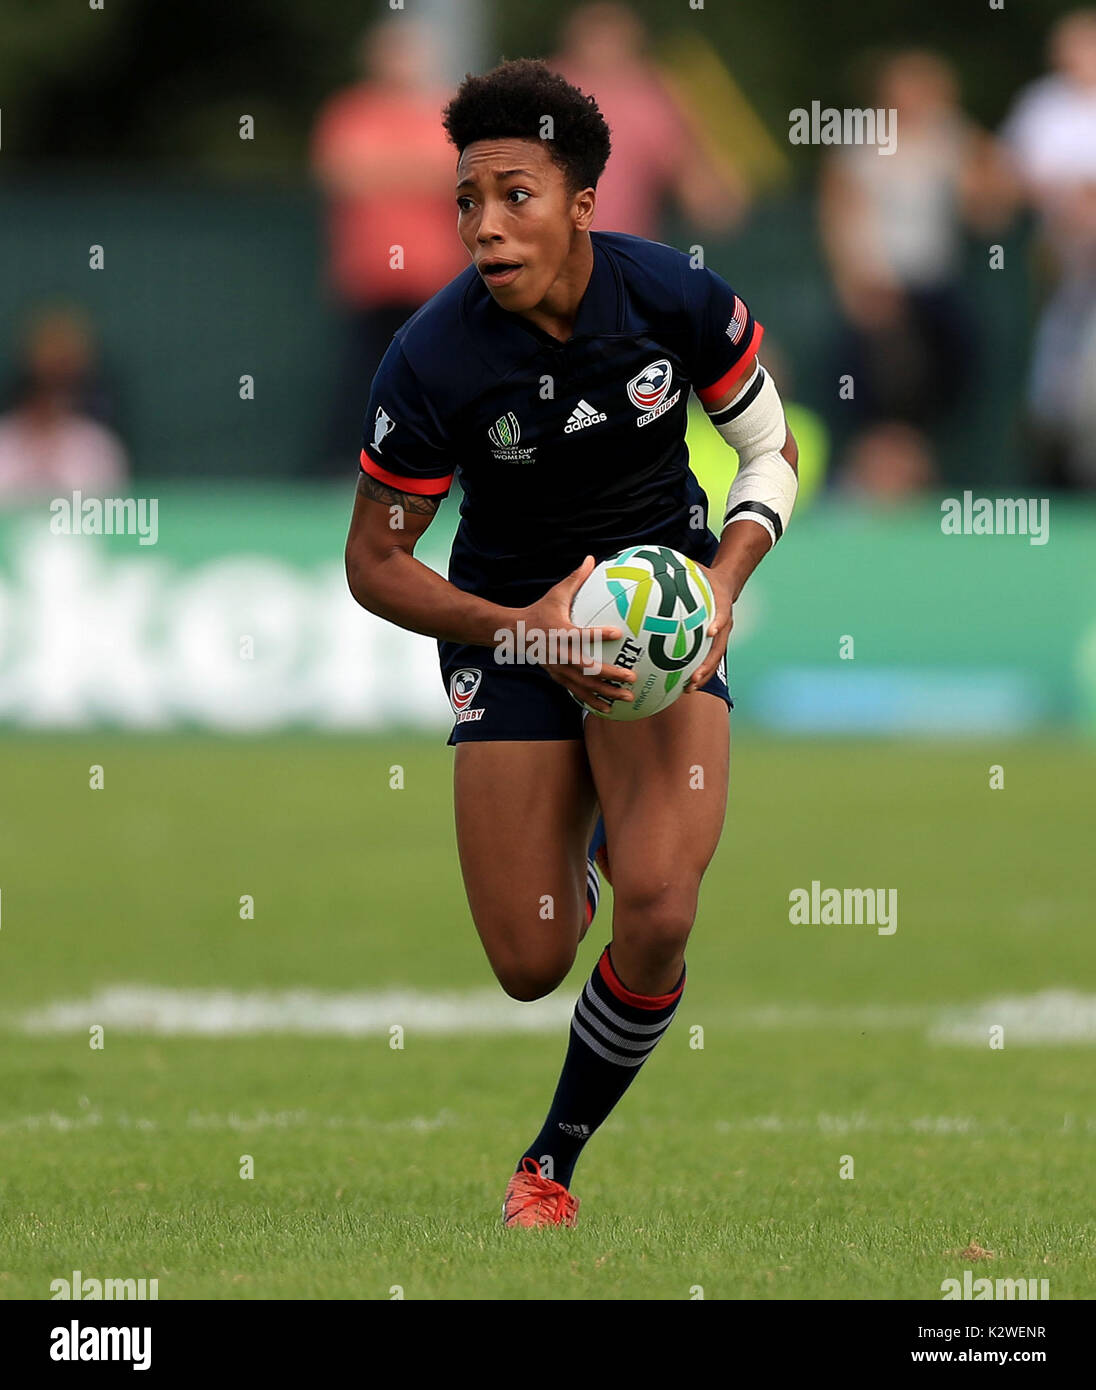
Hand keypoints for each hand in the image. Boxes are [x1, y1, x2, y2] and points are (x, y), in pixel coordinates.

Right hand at [519, 555, 637, 713]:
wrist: (514, 633)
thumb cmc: (540, 611)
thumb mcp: (556, 594)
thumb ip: (576, 579)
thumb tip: (591, 559)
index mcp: (559, 632)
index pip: (580, 633)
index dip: (598, 634)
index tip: (618, 633)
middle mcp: (559, 653)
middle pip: (586, 668)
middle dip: (610, 675)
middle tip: (632, 678)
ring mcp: (558, 668)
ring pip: (584, 685)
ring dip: (606, 693)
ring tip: (627, 698)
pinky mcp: (557, 677)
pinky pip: (577, 692)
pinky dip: (592, 700)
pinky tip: (609, 708)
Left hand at [686, 564, 733, 692]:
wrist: (726, 583)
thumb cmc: (705, 575)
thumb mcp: (695, 566)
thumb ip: (678, 565)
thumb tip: (652, 559)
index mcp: (721, 604)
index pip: (723, 614)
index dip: (718, 623)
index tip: (711, 632)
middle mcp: (723, 624)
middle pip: (718, 648)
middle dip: (707, 665)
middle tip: (693, 677)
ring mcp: (721, 636)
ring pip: (713, 659)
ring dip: (703, 675)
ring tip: (688, 689)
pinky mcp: (714, 642)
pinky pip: (706, 659)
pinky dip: (696, 672)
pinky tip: (679, 685)